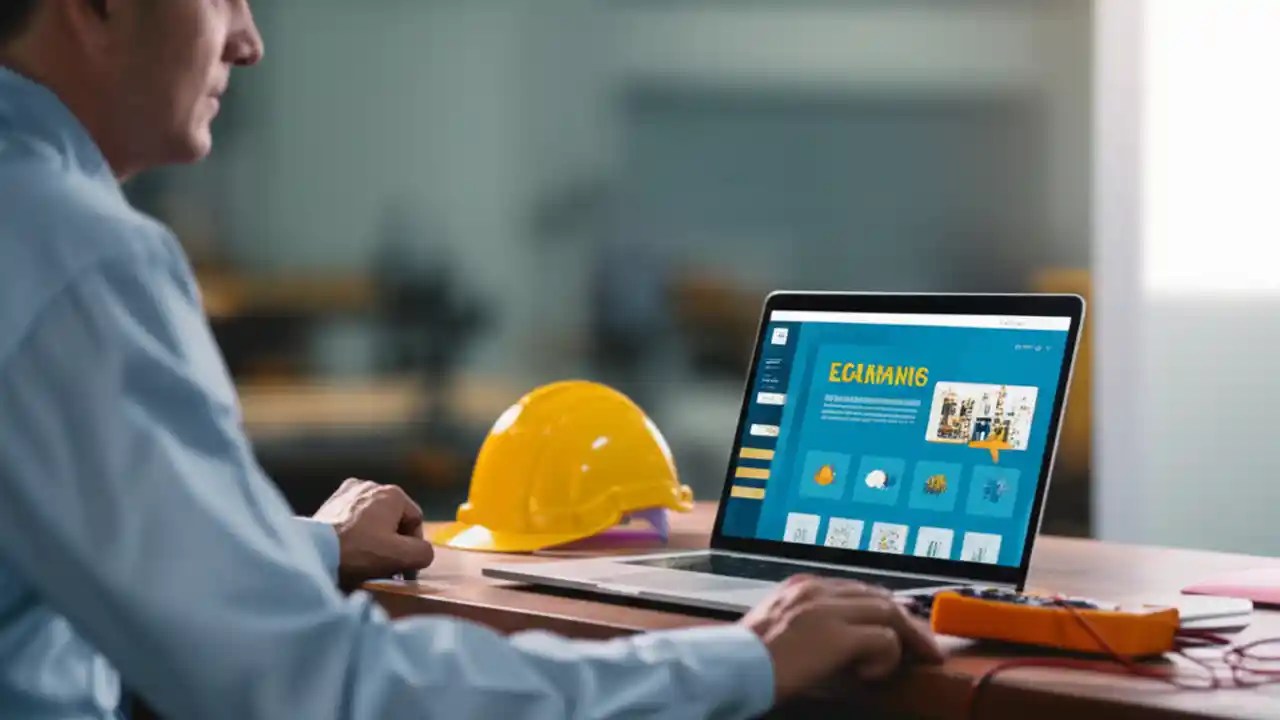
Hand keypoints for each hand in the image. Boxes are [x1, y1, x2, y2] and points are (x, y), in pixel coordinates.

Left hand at [313, 478, 435, 588]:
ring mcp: (348, 491)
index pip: (416, 521)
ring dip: (373, 536)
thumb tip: (423, 553)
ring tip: (364, 558)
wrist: (312, 552)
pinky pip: (353, 517)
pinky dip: (355, 531)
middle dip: (392, 541)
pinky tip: (348, 548)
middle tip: (384, 564)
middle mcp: (371, 485)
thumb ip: (423, 553)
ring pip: (373, 517)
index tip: (402, 566)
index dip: (413, 546)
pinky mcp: (330, 502)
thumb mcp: (400, 557)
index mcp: (392, 493)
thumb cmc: (357, 552)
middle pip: (394, 518)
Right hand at [739, 575, 943, 701]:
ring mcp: (828, 609)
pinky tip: (872, 674)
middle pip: (879, 597)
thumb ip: (808, 626)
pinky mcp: (838, 635)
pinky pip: (884, 640)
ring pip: (889, 612)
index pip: (856, 590)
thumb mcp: (779, 631)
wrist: (730, 668)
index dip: (883, 608)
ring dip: (910, 638)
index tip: (898, 626)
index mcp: (801, 586)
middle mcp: (817, 590)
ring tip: (924, 658)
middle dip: (907, 621)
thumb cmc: (747, 659)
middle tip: (925, 644)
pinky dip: (887, 658)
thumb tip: (841, 645)